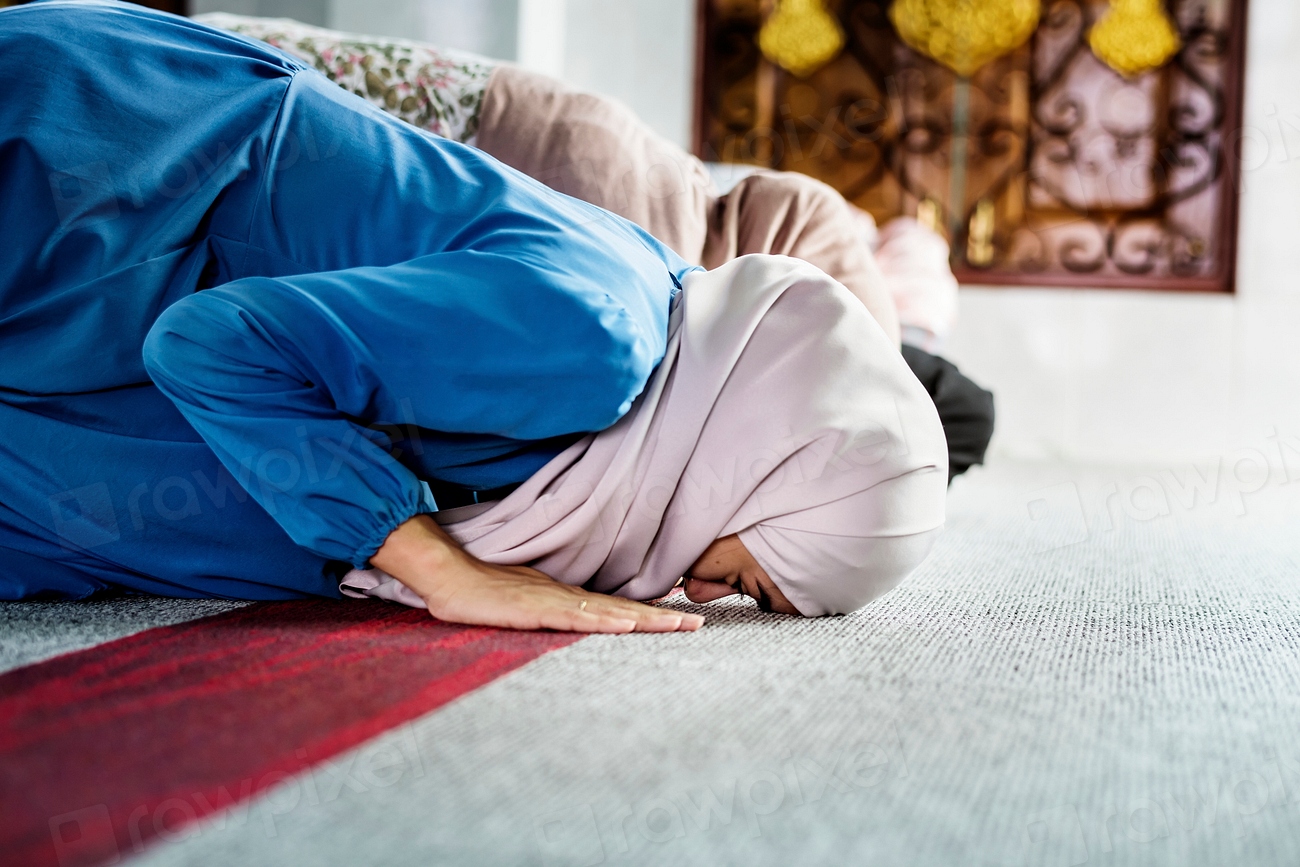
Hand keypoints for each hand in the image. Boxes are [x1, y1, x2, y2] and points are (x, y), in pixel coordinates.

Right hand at [371, 515, 702, 632]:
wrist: (447, 576)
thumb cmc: (481, 592)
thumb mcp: (523, 605)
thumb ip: (550, 612)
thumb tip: (577, 622)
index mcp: (565, 597)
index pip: (615, 608)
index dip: (648, 614)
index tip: (680, 619)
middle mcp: (565, 596)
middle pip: (621, 608)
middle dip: (661, 617)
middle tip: (697, 623)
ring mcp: (551, 601)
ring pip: (607, 612)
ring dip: (644, 619)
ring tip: (677, 625)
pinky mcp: (533, 609)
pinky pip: (574, 615)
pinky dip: (602, 621)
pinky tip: (624, 624)